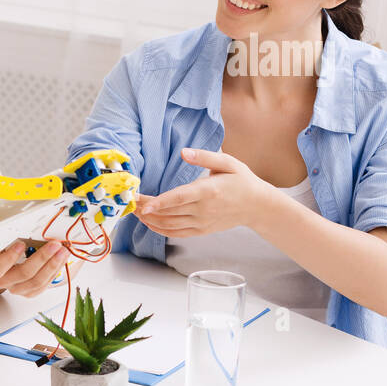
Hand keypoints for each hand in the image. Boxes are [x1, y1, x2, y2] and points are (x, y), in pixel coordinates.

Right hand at [0, 239, 71, 296]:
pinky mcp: (28, 293)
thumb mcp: (1, 240)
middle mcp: (2, 281)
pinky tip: (61, 261)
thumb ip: (6, 235)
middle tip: (54, 244)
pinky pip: (44, 286)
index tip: (21, 243)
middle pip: (23, 273)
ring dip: (53, 265)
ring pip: (36, 281)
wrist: (5, 266)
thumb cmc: (3, 249)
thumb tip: (17, 219)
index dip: (10, 257)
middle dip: (42, 257)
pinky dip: (54, 271)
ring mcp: (16, 289)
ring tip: (63, 251)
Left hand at [133, 148, 275, 237]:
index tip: (142, 205)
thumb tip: (185, 152)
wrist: (257, 206)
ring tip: (134, 211)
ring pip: (170, 224)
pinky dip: (160, 230)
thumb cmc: (242, 181)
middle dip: (146, 208)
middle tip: (129, 202)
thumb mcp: (228, 163)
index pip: (179, 198)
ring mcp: (202, 222)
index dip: (159, 203)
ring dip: (150, 220)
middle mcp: (203, 209)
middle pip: (169, 211)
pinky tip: (149, 223)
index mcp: (208, 191)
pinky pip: (177, 233)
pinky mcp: (202, 230)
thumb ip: (205, 157)